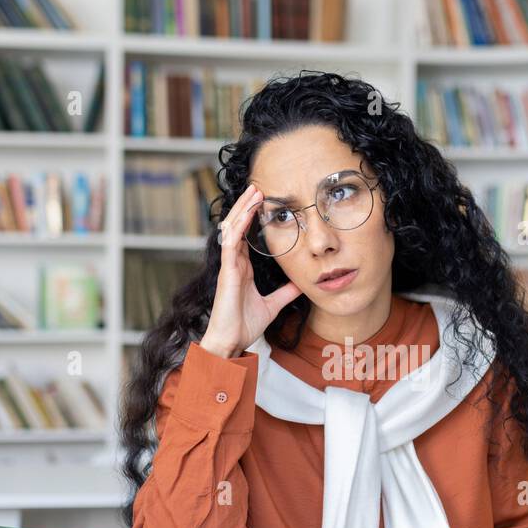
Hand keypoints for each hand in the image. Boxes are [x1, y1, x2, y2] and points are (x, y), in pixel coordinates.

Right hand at [200, 184, 300, 357]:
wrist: (232, 340)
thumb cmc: (245, 324)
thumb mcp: (273, 304)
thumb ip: (286, 292)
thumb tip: (301, 284)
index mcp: (243, 268)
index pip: (246, 235)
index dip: (252, 217)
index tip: (264, 202)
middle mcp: (234, 263)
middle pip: (238, 226)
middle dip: (247, 206)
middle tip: (259, 188)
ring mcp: (229, 265)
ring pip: (232, 229)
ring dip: (242, 209)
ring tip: (254, 192)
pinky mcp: (226, 271)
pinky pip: (231, 244)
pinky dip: (238, 227)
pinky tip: (245, 214)